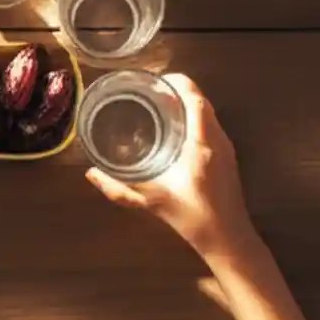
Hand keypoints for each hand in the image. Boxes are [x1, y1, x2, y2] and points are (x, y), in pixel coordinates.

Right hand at [85, 75, 255, 260]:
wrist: (228, 239)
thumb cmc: (192, 218)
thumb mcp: (151, 202)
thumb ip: (118, 188)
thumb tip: (91, 173)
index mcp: (202, 143)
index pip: (195, 98)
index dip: (177, 82)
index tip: (155, 81)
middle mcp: (217, 139)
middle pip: (201, 101)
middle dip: (178, 90)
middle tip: (151, 93)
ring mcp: (226, 147)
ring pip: (207, 113)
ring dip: (187, 104)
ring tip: (159, 106)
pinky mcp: (228, 156)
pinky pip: (210, 125)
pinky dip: (194, 118)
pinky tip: (175, 130)